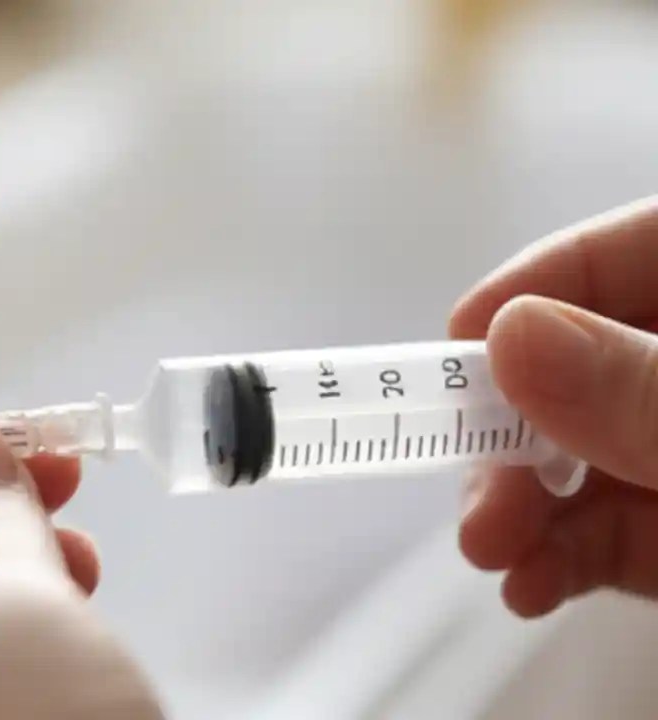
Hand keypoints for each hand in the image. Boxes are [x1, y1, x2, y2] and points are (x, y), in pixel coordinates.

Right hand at [450, 195, 657, 617]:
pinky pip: (600, 532)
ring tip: (493, 553)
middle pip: (565, 372)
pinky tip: (528, 585)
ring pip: (570, 459)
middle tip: (477, 491)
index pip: (603, 263)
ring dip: (517, 509)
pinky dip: (555, 560)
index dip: (522, 300)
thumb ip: (646, 385)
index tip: (450, 358)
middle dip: (507, 436)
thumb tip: (509, 335)